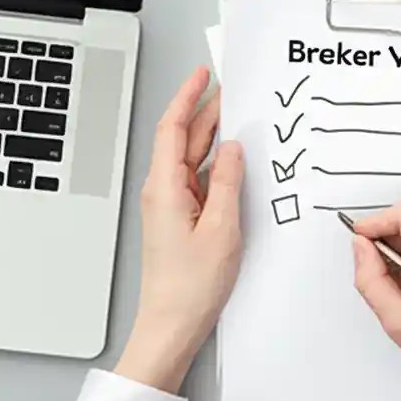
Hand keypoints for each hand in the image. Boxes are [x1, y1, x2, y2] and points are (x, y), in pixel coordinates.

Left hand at [115, 67, 244, 393]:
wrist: (170, 325)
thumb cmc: (189, 287)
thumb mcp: (222, 229)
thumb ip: (230, 183)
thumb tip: (234, 149)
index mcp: (165, 187)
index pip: (173, 127)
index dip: (188, 96)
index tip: (203, 74)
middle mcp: (163, 191)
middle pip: (182, 139)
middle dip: (205, 111)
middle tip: (233, 89)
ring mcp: (170, 205)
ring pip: (191, 159)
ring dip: (212, 137)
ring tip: (238, 116)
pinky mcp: (179, 220)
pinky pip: (198, 181)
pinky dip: (216, 165)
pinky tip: (234, 162)